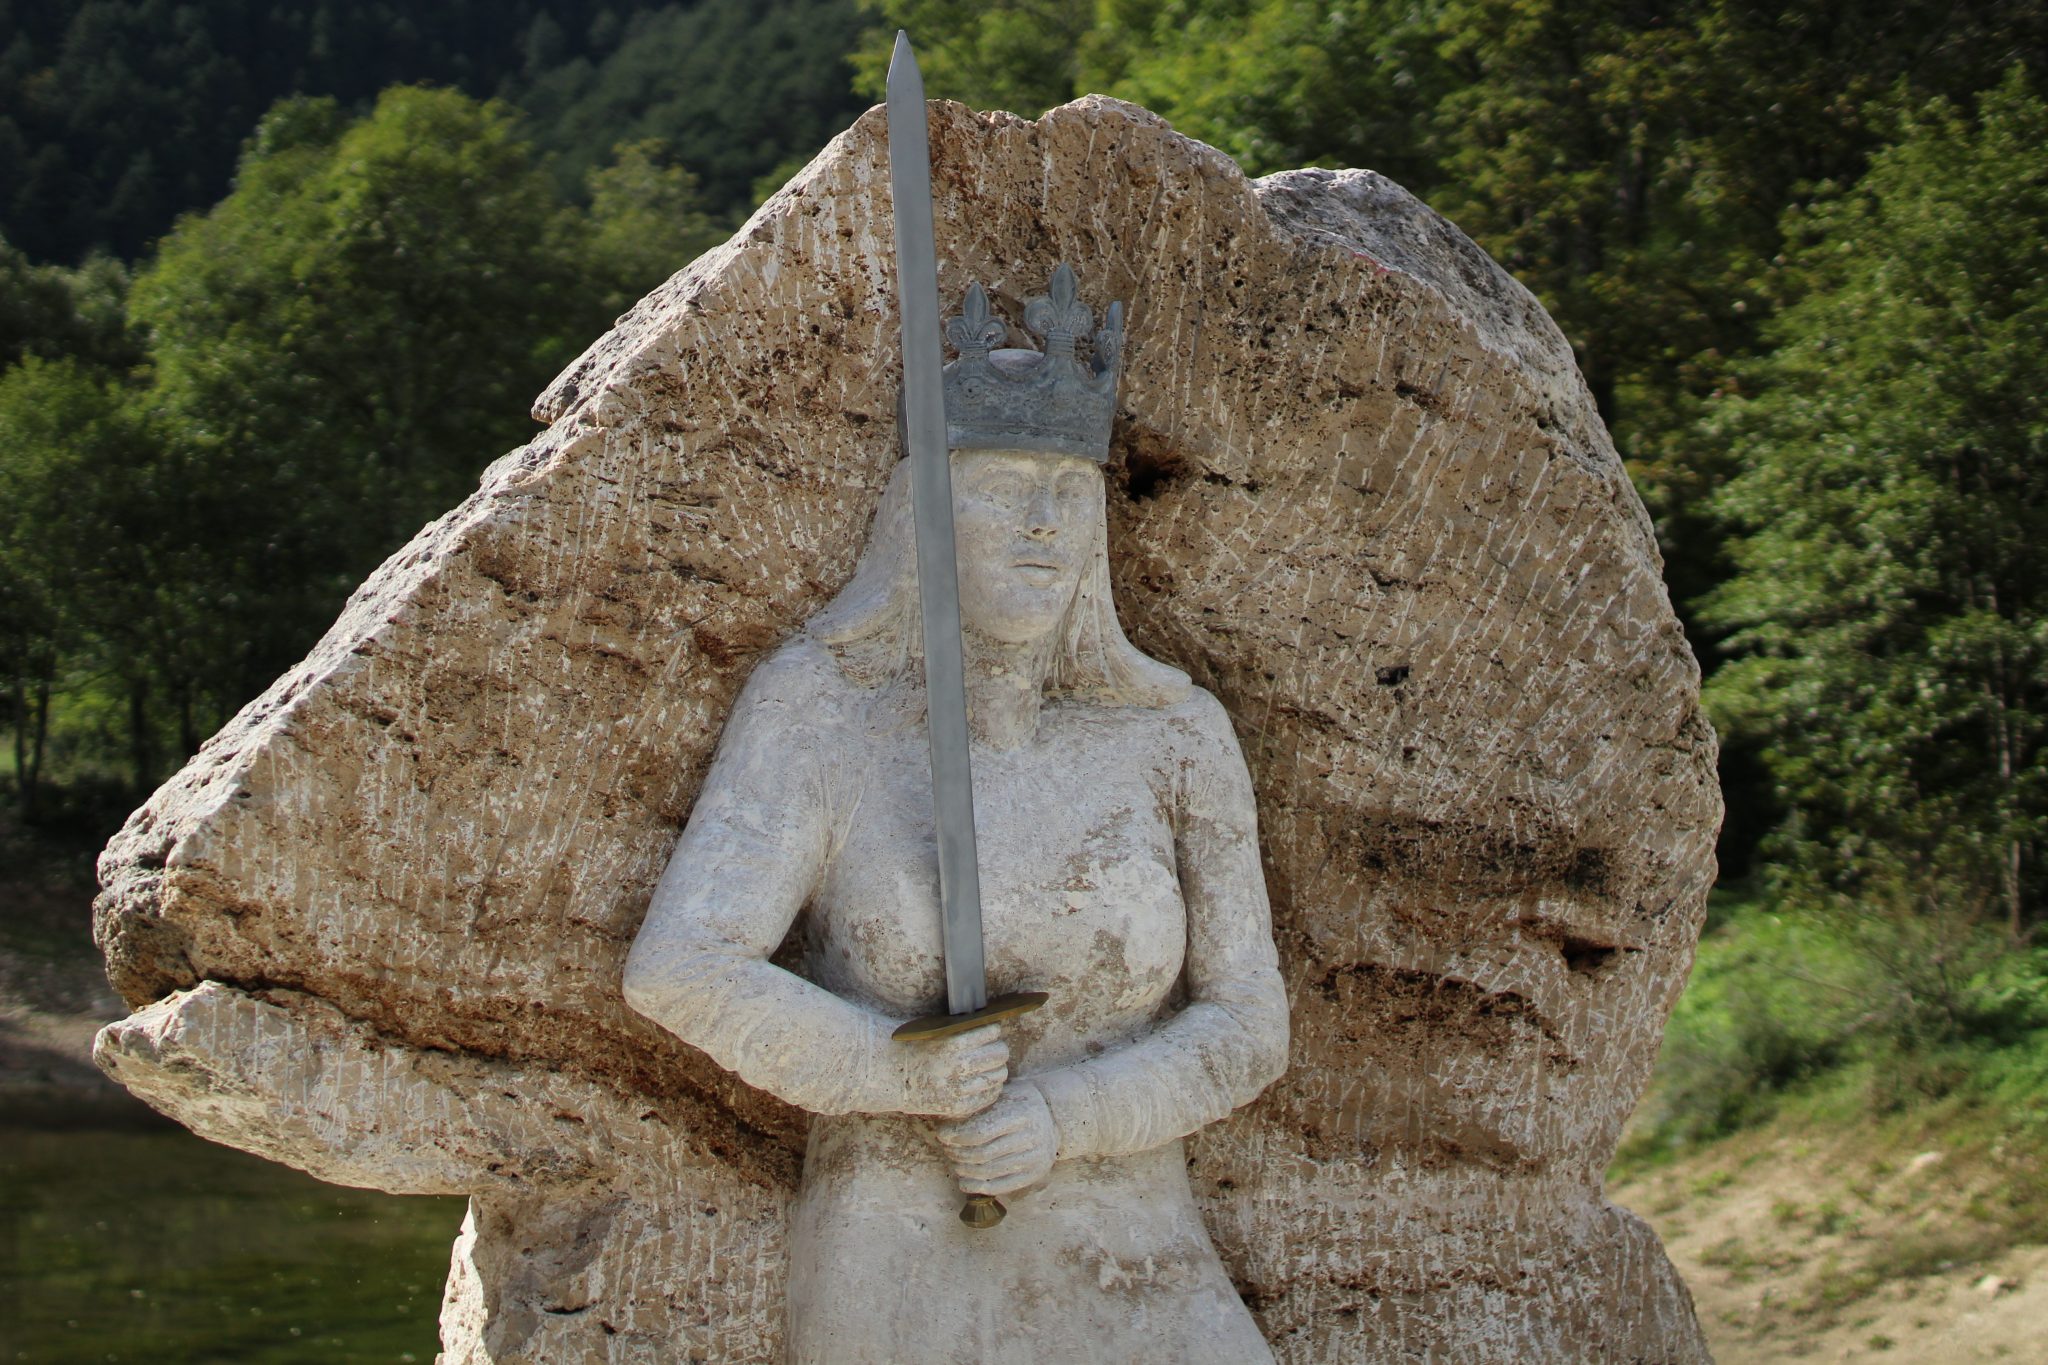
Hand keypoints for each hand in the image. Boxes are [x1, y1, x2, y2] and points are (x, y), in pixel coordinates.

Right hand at [876, 1022, 1007, 1117]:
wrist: (894, 1078)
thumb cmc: (917, 1049)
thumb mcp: (938, 1031)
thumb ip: (964, 1029)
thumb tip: (995, 1025)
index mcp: (954, 1043)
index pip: (992, 1031)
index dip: (991, 1030)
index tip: (987, 1033)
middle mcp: (960, 1065)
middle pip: (1000, 1053)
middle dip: (997, 1049)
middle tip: (989, 1050)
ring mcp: (961, 1088)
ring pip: (999, 1075)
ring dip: (995, 1069)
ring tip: (985, 1067)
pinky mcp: (960, 1106)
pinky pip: (990, 1096)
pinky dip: (990, 1088)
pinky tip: (981, 1083)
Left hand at [934, 1079, 1057, 1197]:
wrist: (1055, 1117)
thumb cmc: (1020, 1102)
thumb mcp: (1005, 1093)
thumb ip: (982, 1105)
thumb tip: (948, 1118)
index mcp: (1021, 1113)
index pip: (980, 1131)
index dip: (956, 1136)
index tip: (942, 1134)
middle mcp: (1031, 1136)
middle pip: (982, 1153)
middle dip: (958, 1153)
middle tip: (947, 1149)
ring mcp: (1035, 1157)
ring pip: (990, 1171)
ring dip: (965, 1170)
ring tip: (955, 1163)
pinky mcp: (1035, 1174)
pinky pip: (1002, 1186)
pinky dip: (979, 1187)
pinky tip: (965, 1182)